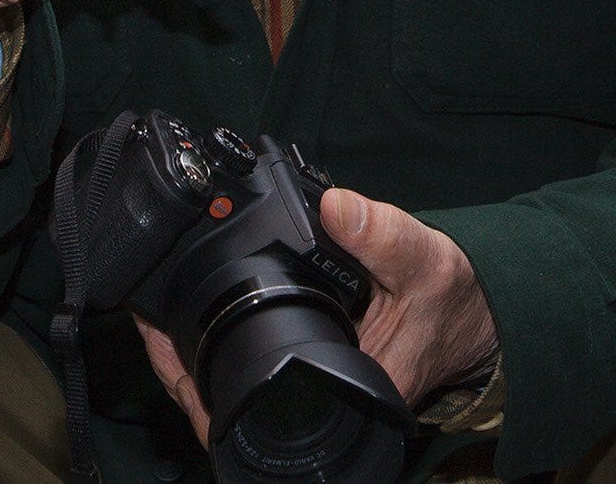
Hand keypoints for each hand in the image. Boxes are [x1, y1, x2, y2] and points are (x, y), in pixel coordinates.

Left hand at [134, 188, 496, 451]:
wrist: (474, 311)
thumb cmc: (453, 297)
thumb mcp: (426, 260)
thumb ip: (385, 236)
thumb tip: (338, 207)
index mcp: (344, 390)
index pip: (252, 408)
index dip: (197, 385)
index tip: (158, 339)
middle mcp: (320, 399)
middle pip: (229, 400)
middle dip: (181, 365)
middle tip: (141, 315)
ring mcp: (310, 384)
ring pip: (233, 384)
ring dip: (194, 353)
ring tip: (152, 308)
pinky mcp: (309, 359)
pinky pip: (252, 358)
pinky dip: (222, 335)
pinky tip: (198, 305)